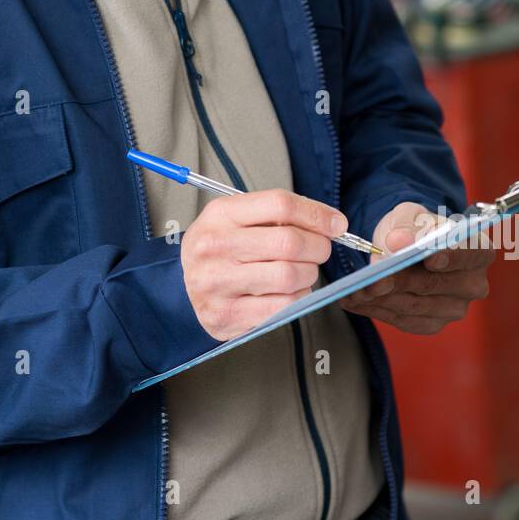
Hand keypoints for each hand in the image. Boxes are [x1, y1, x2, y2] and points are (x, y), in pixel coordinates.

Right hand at [181, 188, 345, 340]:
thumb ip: (278, 214)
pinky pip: (283, 306)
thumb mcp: (237, 218)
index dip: (317, 214)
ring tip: (302, 271)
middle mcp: (215, 247)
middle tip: (320, 250)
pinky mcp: (227, 315)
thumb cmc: (220, 248)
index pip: (280, 204)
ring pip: (290, 276)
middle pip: (289, 242)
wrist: (182, 285)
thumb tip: (332, 223)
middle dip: (318, 247)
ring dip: (309, 274)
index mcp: (220, 214)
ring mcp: (218, 283)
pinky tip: (290, 291)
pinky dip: (297, 298)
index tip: (336, 224)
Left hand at [336, 201, 493, 334]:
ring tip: (355, 289)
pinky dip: (376, 309)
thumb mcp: (410, 215)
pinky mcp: (432, 324)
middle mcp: (473, 284)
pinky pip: (402, 320)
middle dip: (400, 282)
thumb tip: (399, 242)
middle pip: (434, 286)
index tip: (429, 258)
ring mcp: (454, 308)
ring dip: (381, 299)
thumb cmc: (416, 228)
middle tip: (372, 279)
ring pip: (414, 307)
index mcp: (478, 250)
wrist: (408, 246)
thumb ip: (407, 225)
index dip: (450, 257)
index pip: (470, 255)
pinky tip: (356, 300)